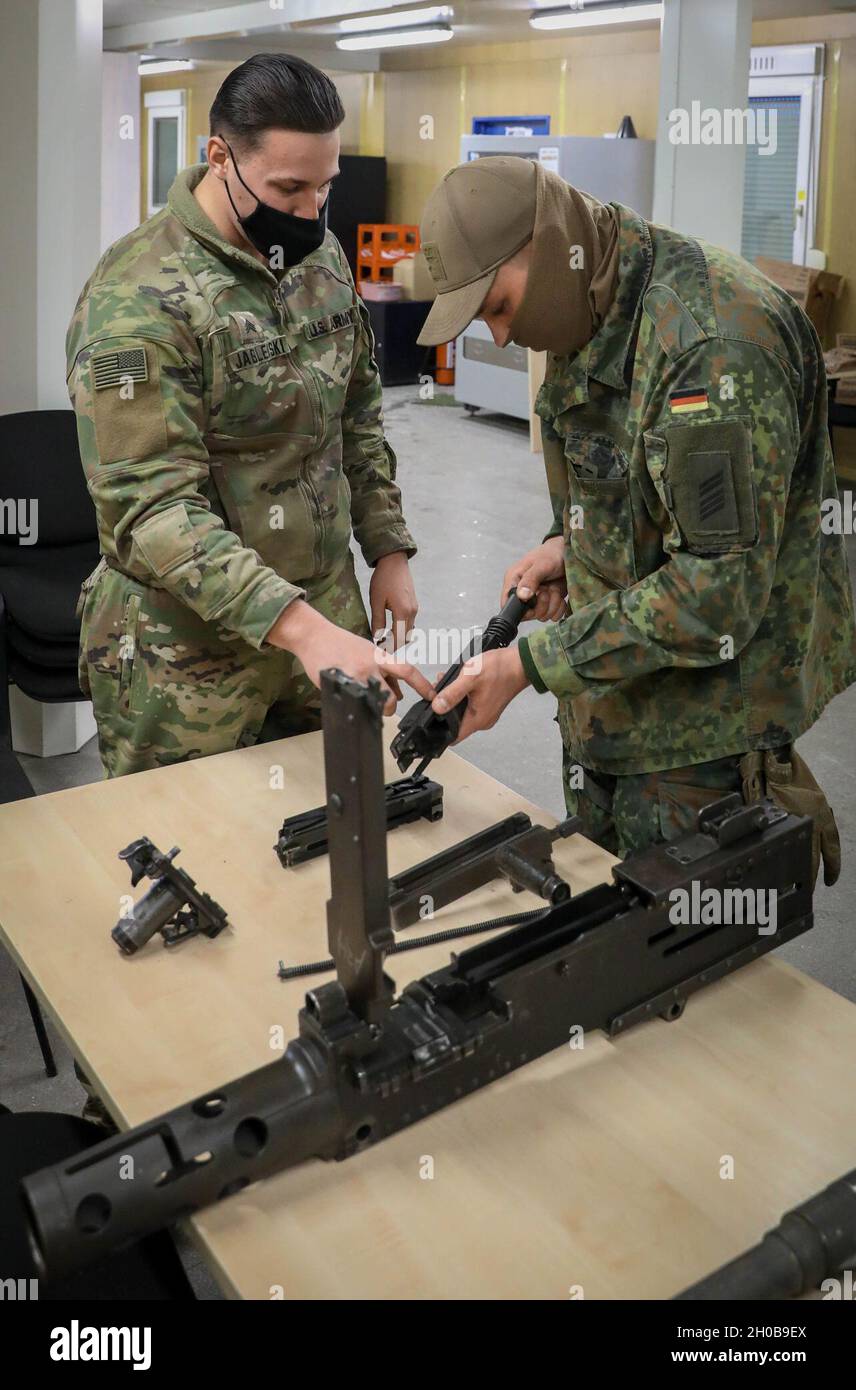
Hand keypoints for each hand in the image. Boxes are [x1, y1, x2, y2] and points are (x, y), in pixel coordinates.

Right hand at [266, 600, 433, 714]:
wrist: (314, 636)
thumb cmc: (340, 643)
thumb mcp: (366, 651)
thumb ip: (382, 669)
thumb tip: (397, 691)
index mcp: (380, 657)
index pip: (407, 671)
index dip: (422, 686)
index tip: (432, 696)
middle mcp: (371, 666)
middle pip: (391, 697)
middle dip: (391, 707)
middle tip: (387, 708)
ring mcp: (355, 677)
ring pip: (373, 703)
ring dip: (373, 709)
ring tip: (367, 705)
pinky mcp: (340, 684)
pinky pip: (352, 702)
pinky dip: (353, 704)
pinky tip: (348, 699)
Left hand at [369, 551, 417, 648]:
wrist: (394, 562)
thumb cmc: (383, 579)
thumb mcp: (376, 601)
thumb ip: (377, 621)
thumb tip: (377, 638)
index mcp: (403, 613)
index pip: (398, 639)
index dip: (389, 648)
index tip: (379, 652)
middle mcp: (412, 613)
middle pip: (406, 638)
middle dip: (394, 645)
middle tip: (380, 647)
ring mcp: (415, 609)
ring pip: (408, 631)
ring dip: (398, 637)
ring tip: (383, 638)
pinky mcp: (414, 605)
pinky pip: (409, 623)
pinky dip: (401, 629)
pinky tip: (389, 627)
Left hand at [429, 646, 529, 742]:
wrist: (521, 663)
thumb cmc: (500, 669)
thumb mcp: (470, 678)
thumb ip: (451, 694)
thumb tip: (436, 707)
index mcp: (477, 720)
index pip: (453, 737)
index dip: (438, 732)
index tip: (428, 722)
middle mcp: (482, 720)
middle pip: (455, 723)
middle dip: (443, 709)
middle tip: (437, 692)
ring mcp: (486, 713)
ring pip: (462, 712)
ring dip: (452, 700)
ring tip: (447, 683)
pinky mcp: (488, 705)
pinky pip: (470, 705)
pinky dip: (462, 696)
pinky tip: (459, 682)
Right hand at [501, 537, 566, 621]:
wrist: (570, 553)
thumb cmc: (552, 554)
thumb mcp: (541, 564)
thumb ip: (531, 579)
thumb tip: (522, 596)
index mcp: (515, 581)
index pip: (507, 604)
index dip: (520, 609)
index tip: (533, 601)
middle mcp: (523, 592)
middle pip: (527, 615)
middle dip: (541, 606)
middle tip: (547, 590)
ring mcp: (536, 599)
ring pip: (542, 616)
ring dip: (552, 605)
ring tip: (554, 588)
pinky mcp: (549, 603)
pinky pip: (553, 616)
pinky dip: (559, 608)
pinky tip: (560, 595)